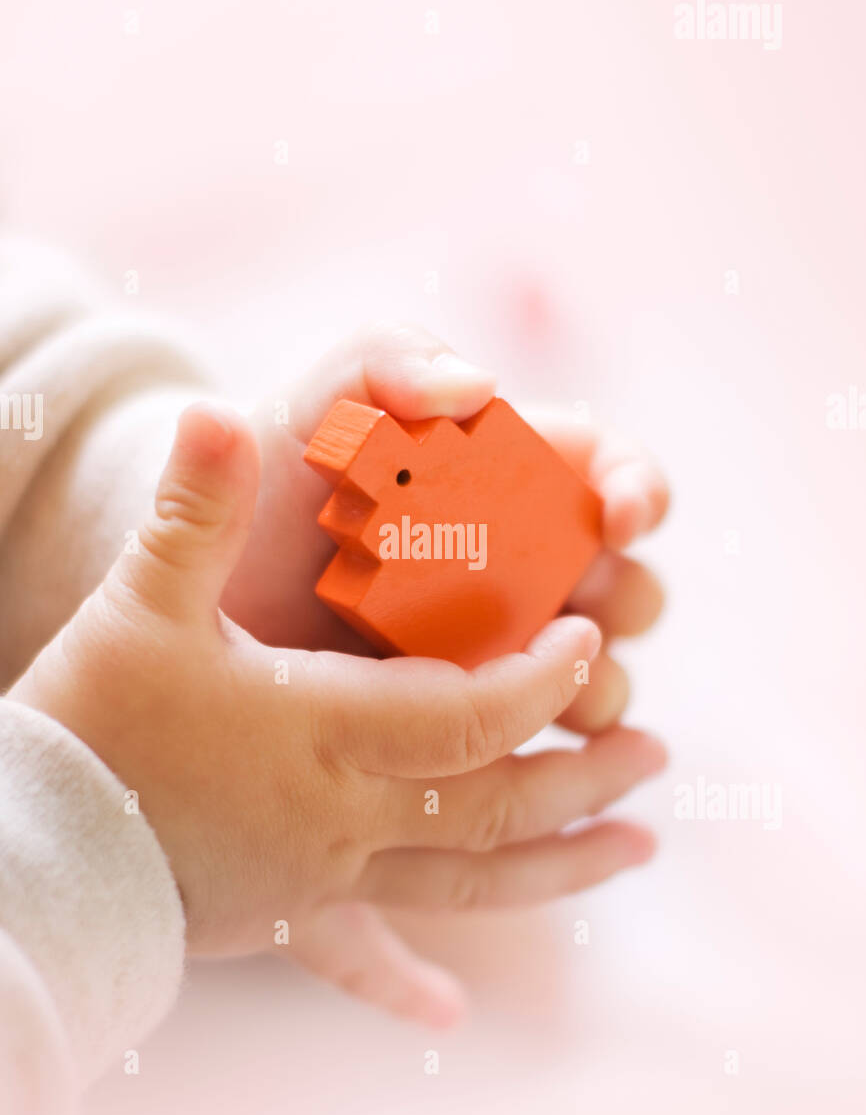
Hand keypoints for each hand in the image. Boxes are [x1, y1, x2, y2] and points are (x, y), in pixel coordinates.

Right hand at [9, 402, 664, 1023]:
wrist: (34, 846)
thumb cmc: (91, 718)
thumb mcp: (142, 602)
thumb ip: (194, 509)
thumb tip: (222, 411)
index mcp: (325, 730)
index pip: (471, 712)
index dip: (541, 677)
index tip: (589, 641)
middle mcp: (343, 811)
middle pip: (497, 800)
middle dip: (583, 773)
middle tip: (655, 752)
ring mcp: (322, 873)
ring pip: (469, 877)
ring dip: (561, 863)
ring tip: (634, 850)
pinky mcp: (285, 912)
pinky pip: (371, 947)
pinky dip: (411, 978)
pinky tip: (450, 1013)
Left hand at [220, 323, 668, 737]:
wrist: (200, 567)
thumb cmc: (273, 468)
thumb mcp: (323, 397)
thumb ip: (388, 356)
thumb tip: (475, 386)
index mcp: (513, 474)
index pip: (611, 474)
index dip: (641, 491)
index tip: (617, 519)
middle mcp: (522, 562)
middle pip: (626, 585)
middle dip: (626, 601)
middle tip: (576, 613)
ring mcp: (498, 645)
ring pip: (592, 676)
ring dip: (594, 687)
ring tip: (558, 698)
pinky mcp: (460, 715)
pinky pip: (528, 738)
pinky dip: (543, 749)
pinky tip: (520, 757)